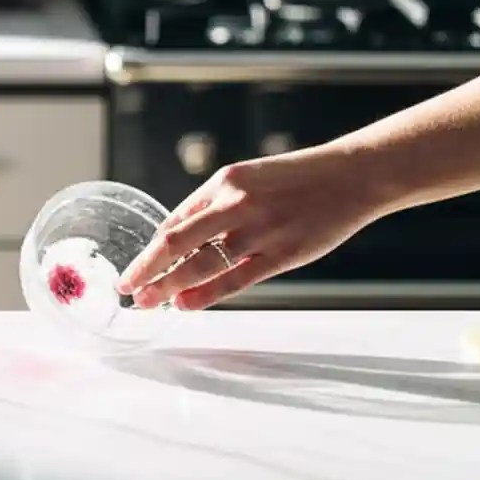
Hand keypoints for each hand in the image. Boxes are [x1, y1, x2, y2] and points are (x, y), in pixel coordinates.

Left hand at [116, 143, 393, 309]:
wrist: (353, 176)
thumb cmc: (296, 180)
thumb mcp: (249, 179)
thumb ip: (214, 207)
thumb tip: (177, 238)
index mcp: (224, 182)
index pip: (176, 220)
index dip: (151, 250)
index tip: (133, 269)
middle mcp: (237, 203)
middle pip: (177, 241)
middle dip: (146, 268)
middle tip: (126, 288)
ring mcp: (260, 229)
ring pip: (203, 264)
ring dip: (169, 285)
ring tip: (148, 302)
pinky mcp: (283, 253)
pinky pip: (236, 279)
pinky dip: (206, 294)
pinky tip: (185, 304)